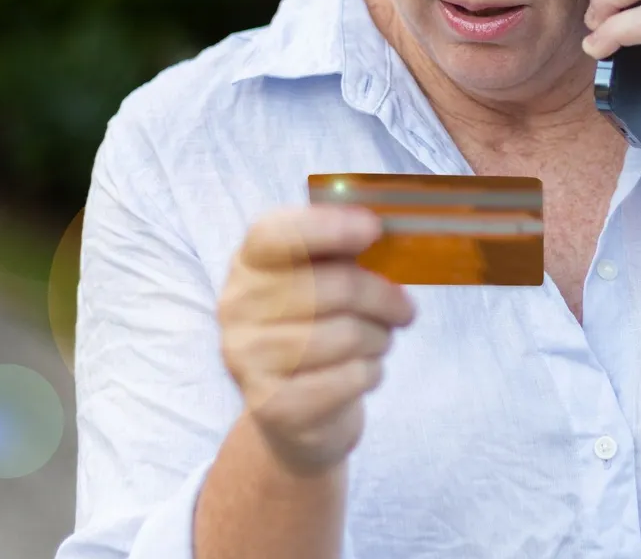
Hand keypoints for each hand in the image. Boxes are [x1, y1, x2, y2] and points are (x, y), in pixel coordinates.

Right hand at [218, 205, 415, 476]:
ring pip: (346, 334)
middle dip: (383, 297)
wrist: (295, 414)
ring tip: (379, 342)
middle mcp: (237, 306)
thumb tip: (376, 228)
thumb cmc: (318, 330)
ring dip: (380, 338)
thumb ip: (342, 252)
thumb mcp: (323, 282)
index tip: (373, 229)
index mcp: (249, 263)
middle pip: (332, 286)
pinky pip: (349, 377)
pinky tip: (363, 372)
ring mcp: (247, 358)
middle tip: (404, 309)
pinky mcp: (271, 404)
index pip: (274, 233)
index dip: (327, 227)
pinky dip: (372, 373)